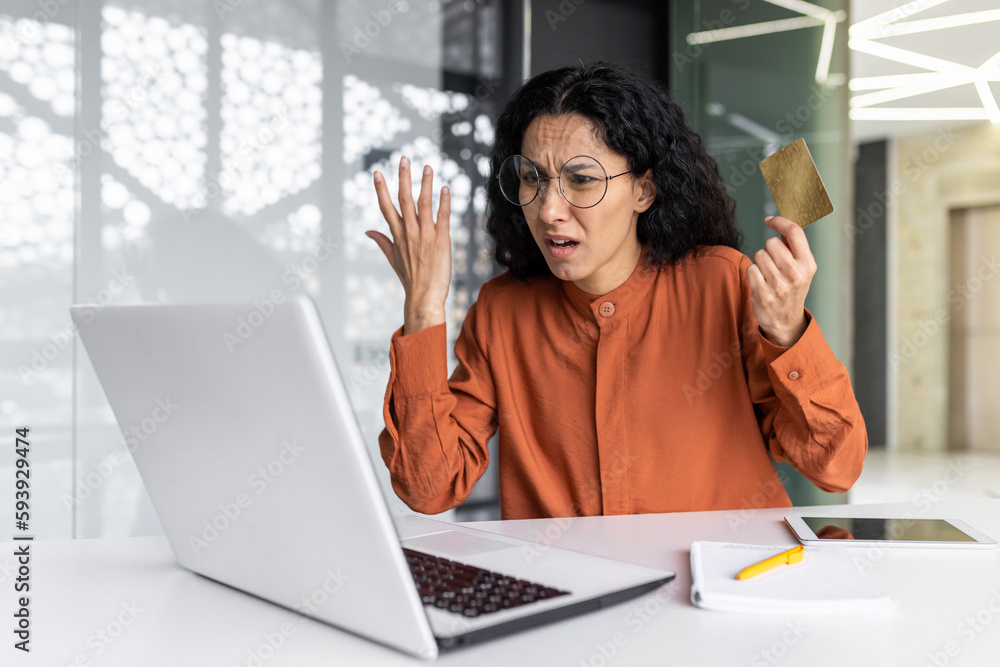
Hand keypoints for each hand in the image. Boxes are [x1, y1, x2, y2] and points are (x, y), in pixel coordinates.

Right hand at [366, 156, 451, 334]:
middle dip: (403, 177)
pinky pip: (443, 217)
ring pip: (424, 204)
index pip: (386, 207)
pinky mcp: (441, 241)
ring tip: (428, 167)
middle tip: (405, 158)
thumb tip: (367, 232)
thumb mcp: (393, 259)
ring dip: (425, 184)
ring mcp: (425, 236)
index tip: (377, 172)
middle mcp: (409, 233)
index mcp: (397, 235)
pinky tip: (446, 188)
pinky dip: (444, 202)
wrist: (424, 298)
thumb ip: (382, 242)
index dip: (381, 189)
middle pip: (404, 199)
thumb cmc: (410, 279)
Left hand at [746, 215, 816, 346]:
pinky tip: (761, 283)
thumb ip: (793, 246)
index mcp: (808, 264)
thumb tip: (782, 224)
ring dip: (760, 262)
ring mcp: (779, 284)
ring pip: (759, 255)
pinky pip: (750, 269)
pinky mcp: (763, 293)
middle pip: (771, 242)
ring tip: (768, 275)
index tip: (769, 220)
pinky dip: (752, 274)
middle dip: (768, 250)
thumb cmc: (792, 288)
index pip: (794, 232)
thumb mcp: (801, 268)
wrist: (785, 321)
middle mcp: (795, 273)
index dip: (780, 221)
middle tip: (774, 264)